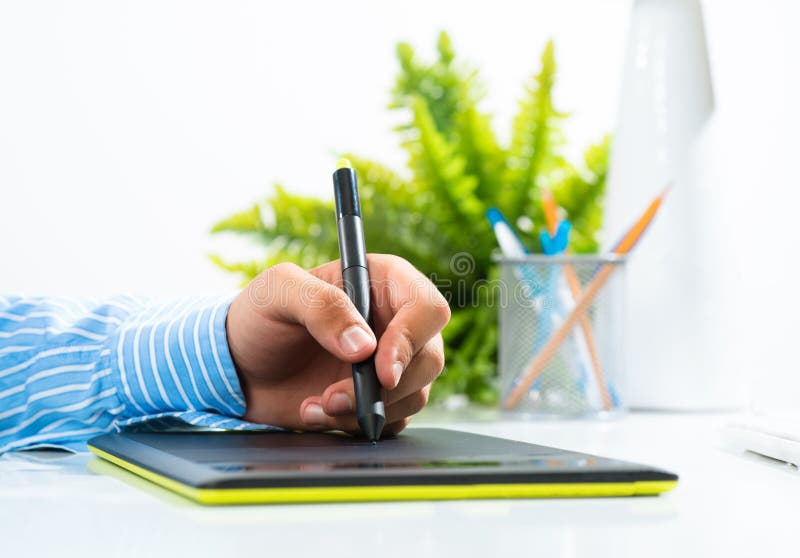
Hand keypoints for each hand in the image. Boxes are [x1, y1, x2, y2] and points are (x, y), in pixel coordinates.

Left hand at [225, 254, 450, 436]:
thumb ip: (321, 307)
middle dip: (384, 387)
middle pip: (429, 357)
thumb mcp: (278, 293)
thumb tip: (364, 346)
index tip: (381, 371)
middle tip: (333, 396)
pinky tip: (317, 413)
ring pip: (414, 394)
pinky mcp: (379, 398)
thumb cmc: (258, 317)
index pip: (427, 308)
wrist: (238, 368)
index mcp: (382, 283)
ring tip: (315, 404)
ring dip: (365, 409)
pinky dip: (357, 425)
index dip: (412, 340)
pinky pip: (393, 419)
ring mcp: (389, 362)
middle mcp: (394, 322)